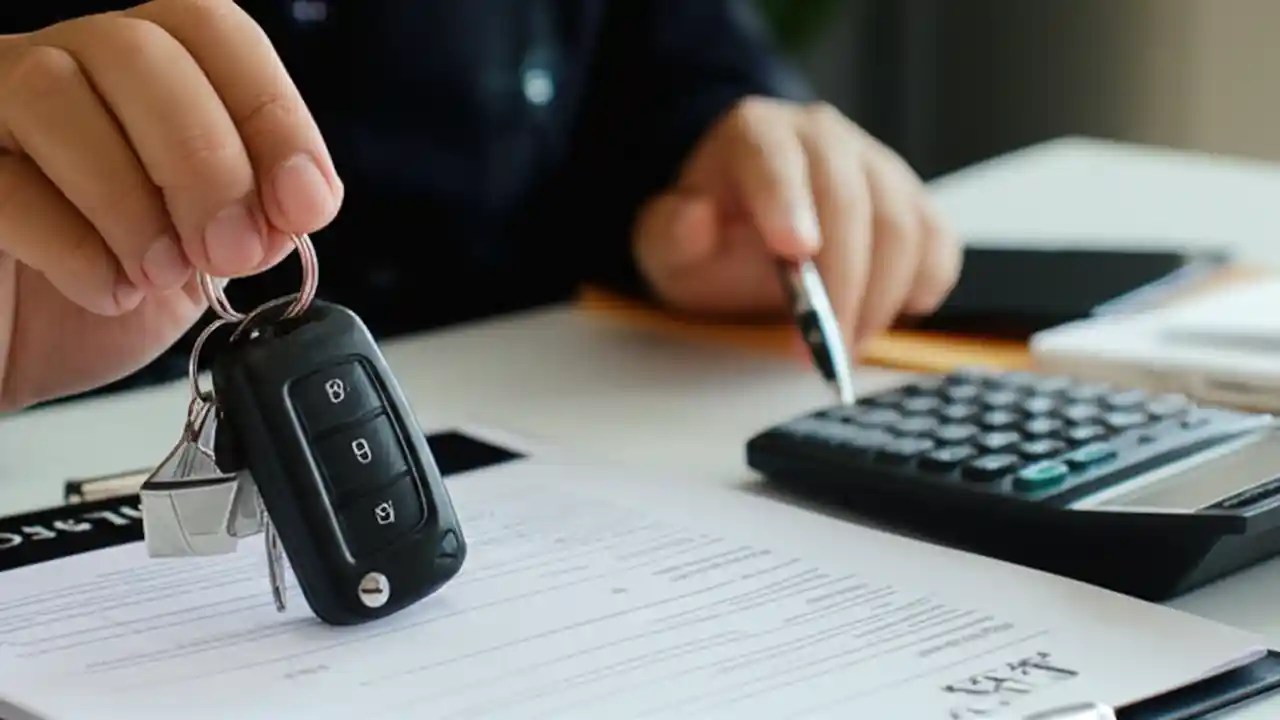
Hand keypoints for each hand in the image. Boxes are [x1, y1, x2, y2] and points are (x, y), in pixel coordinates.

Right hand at [0, 0, 340, 411]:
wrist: (17, 360)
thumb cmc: (104, 294)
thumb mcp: (204, 259)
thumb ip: (256, 217)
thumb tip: (299, 197)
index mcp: (142, 77)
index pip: (211, 32)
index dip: (271, 111)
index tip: (306, 202)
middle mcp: (63, 68)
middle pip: (138, 50)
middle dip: (205, 159)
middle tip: (232, 250)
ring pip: (54, 91)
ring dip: (131, 197)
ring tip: (160, 274)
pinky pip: (1, 179)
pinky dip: (72, 245)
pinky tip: (107, 290)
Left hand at [632, 96, 960, 350]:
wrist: (745, 229)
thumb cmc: (711, 237)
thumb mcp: (667, 244)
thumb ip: (670, 233)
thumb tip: (694, 216)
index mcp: (756, 134)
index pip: (775, 159)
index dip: (788, 202)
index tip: (795, 252)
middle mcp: (823, 137)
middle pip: (851, 200)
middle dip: (840, 282)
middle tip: (822, 345)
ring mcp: (875, 165)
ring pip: (902, 224)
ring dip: (880, 298)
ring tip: (845, 346)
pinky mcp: (911, 201)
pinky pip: (937, 241)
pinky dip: (921, 287)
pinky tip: (886, 316)